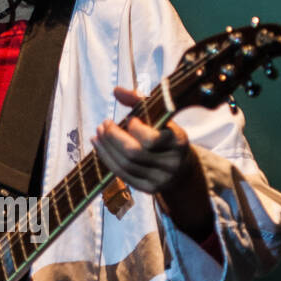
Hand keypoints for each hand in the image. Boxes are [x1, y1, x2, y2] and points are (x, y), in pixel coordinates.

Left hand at [92, 86, 213, 240]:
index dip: (135, 128)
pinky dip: (107, 159)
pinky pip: (123, 175)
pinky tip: (99, 146)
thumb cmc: (167, 135)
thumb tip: (116, 91)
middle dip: (113, 137)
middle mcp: (171, 163)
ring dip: (106, 148)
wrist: (182, 169)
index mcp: (179, 142)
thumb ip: (140, 102)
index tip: (129, 118)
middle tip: (103, 124)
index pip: (151, 139)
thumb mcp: (161, 118)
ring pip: (125, 165)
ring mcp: (161, 179)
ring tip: (97, 134)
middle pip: (134, 153)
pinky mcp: (149, 189)